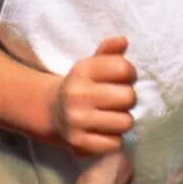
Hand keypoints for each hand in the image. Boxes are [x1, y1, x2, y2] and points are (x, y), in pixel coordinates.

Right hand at [50, 36, 136, 156]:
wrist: (52, 112)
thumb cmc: (82, 86)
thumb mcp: (92, 65)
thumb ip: (109, 52)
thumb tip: (123, 40)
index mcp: (82, 70)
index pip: (123, 68)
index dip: (130, 74)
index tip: (123, 79)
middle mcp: (77, 94)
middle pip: (128, 97)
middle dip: (128, 100)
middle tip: (118, 101)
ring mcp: (76, 120)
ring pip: (125, 122)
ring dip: (123, 121)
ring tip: (112, 117)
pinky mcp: (78, 143)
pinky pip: (114, 143)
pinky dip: (114, 139)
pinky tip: (104, 132)